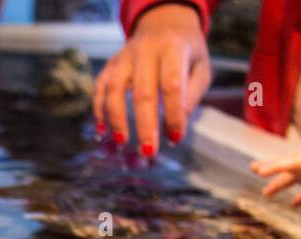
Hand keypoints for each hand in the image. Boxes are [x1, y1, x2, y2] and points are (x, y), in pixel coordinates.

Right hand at [93, 4, 211, 155]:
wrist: (164, 24)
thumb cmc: (185, 53)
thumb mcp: (201, 67)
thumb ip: (193, 94)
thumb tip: (177, 123)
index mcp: (173, 49)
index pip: (172, 85)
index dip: (173, 114)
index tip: (175, 139)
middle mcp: (145, 50)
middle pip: (142, 91)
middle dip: (144, 125)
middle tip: (148, 152)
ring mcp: (124, 57)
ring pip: (114, 89)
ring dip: (116, 118)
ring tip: (122, 142)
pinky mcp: (110, 64)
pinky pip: (99, 88)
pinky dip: (99, 110)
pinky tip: (102, 130)